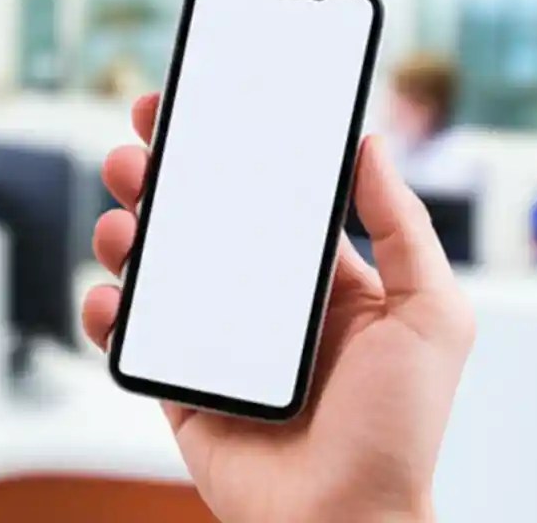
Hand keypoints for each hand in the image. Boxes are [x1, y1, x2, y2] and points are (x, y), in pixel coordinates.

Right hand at [84, 94, 474, 522]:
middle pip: (196, 222)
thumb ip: (406, 227)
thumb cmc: (399, 431)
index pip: (263, 194)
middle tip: (137, 153)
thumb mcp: (430, 315)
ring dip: (124, 234)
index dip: (226, 148)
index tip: (193, 106)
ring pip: (154, 271)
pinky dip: (106, 314)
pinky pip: (131, 339)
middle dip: (159, 179)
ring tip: (121, 223)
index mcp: (317, 278)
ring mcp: (215, 343)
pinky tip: (110, 299)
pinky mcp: (179, 386)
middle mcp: (261, 303)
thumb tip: (370, 145)